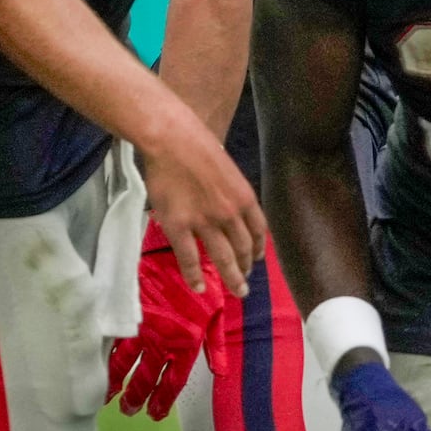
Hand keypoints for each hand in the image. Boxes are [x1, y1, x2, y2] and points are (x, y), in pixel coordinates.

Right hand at [106, 217, 227, 420]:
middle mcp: (163, 341)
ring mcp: (143, 328)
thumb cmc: (202, 282)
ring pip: (126, 362)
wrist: (176, 251)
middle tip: (128, 411)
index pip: (173, 382)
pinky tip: (99, 367)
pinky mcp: (128, 312)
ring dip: (117, 381)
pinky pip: (115, 340)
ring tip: (109, 397)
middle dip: (136, 397)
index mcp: (187, 344)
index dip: (163, 400)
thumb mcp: (215, 313)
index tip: (155, 414)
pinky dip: (107, 356)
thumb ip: (215, 345)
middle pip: (147, 377)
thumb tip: (221, 373)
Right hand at [140, 114, 264, 298]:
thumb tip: (230, 208)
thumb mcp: (227, 169)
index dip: (259, 249)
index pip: (259, 231)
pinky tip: (200, 287)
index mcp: (244, 197)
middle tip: (245, 283)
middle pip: (244, 249)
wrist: (171, 138)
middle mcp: (230, 214)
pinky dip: (195, 276)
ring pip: (223, 259)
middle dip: (246, 269)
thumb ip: (231, 193)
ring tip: (236, 291)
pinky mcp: (179, 227)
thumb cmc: (198, 145)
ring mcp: (205, 222)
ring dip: (232, 278)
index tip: (256, 259)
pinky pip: (190, 259)